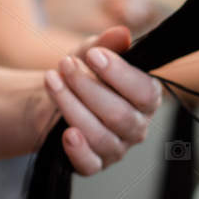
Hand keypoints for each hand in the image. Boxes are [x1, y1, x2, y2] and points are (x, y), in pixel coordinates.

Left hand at [42, 26, 162, 174]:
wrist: (55, 96)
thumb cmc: (82, 74)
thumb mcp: (90, 54)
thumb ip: (106, 45)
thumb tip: (122, 33)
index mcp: (146, 99)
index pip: (144, 91)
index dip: (119, 74)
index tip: (92, 55)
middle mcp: (137, 126)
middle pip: (120, 115)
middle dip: (88, 87)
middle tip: (65, 65)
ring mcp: (117, 148)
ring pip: (101, 136)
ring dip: (72, 107)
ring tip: (52, 81)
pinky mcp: (95, 163)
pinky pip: (90, 165)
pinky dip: (78, 150)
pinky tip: (66, 133)